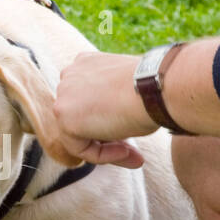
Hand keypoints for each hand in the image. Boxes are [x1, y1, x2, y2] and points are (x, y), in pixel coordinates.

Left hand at [53, 51, 156, 166]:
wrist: (155, 87)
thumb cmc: (154, 88)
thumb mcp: (131, 91)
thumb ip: (114, 102)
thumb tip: (116, 124)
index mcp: (87, 63)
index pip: (91, 101)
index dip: (111, 121)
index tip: (131, 134)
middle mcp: (71, 75)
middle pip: (84, 118)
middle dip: (108, 138)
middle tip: (132, 151)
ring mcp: (64, 94)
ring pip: (80, 135)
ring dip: (107, 149)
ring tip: (134, 156)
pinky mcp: (63, 115)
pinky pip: (80, 148)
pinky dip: (103, 155)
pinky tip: (125, 152)